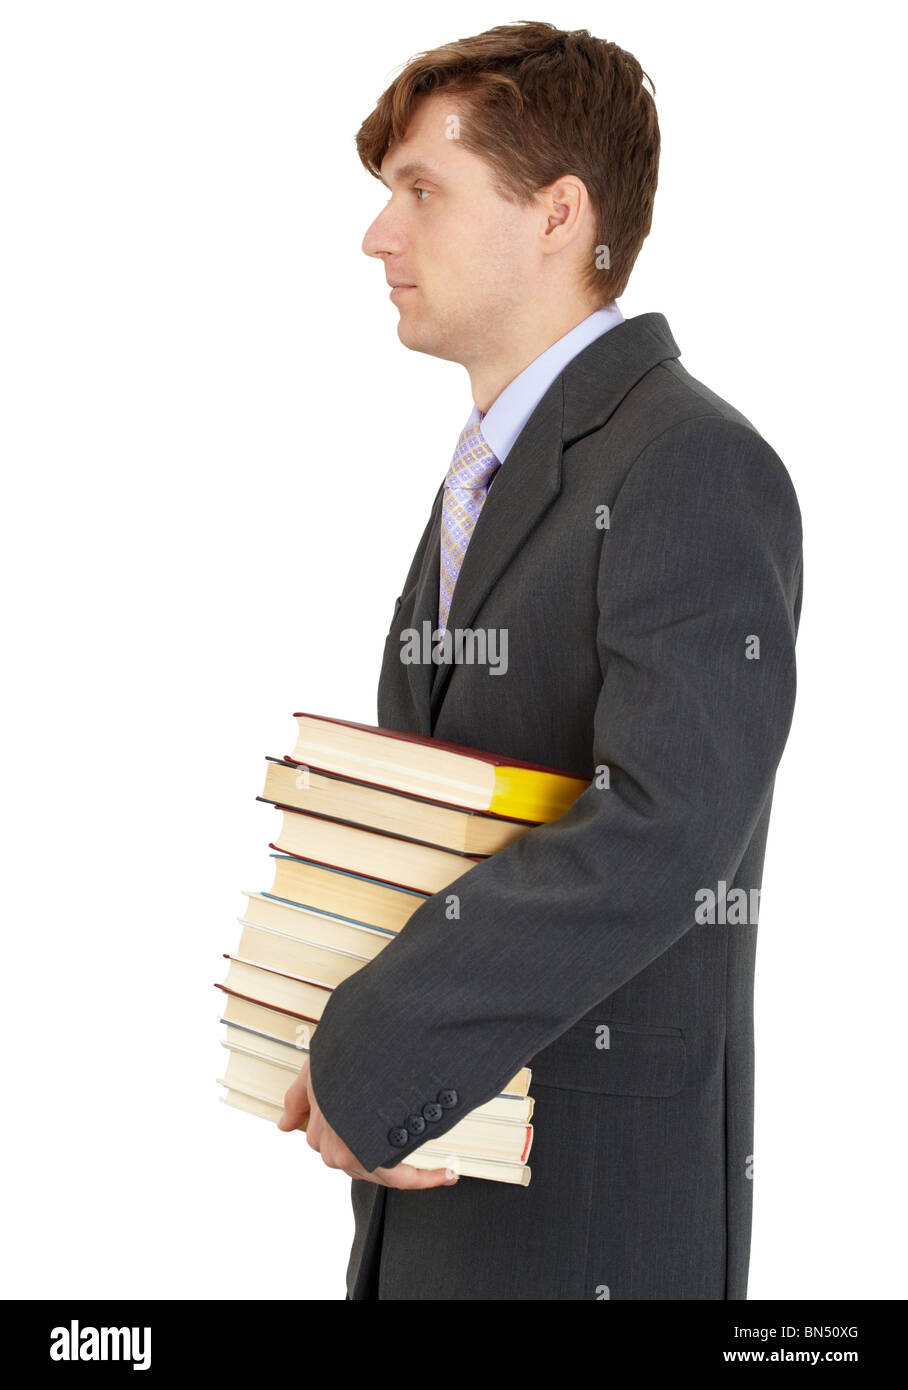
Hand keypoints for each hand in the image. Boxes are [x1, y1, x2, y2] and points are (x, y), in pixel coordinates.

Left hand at [277, 1056, 458, 1189]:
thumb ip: (298, 1098)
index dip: (362, 1138)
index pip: (337, 1148)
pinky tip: (447, 1173)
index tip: (386, 1130)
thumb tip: (282, 1126)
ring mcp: (348, 1153)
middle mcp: (330, 1147)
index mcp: (319, 1127)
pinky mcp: (369, 1154)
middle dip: (387, 1154)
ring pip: (382, 1173)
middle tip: (416, 1133)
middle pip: (361, 1164)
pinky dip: (425, 1178)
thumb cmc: (340, 1052)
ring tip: (442, 1164)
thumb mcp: (313, 1070)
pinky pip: (401, 1177)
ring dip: (411, 1170)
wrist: (361, 1039)